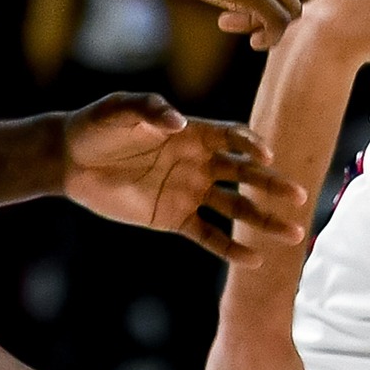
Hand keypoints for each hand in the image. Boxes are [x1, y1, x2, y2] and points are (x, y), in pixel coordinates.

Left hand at [61, 93, 308, 264]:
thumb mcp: (120, 109)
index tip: (265, 157)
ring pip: (237, 209)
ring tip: (294, 235)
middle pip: (246, 176)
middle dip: (273, 186)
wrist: (71, 161)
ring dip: (264, 221)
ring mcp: (190, 193)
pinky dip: (231, 248)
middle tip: (299, 197)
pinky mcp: (175, 218)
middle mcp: (200, 164)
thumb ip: (150, 111)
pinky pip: (209, 235)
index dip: (252, 146)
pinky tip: (254, 260)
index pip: (234, 138)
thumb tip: (179, 123)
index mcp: (194, 134)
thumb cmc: (98, 127)